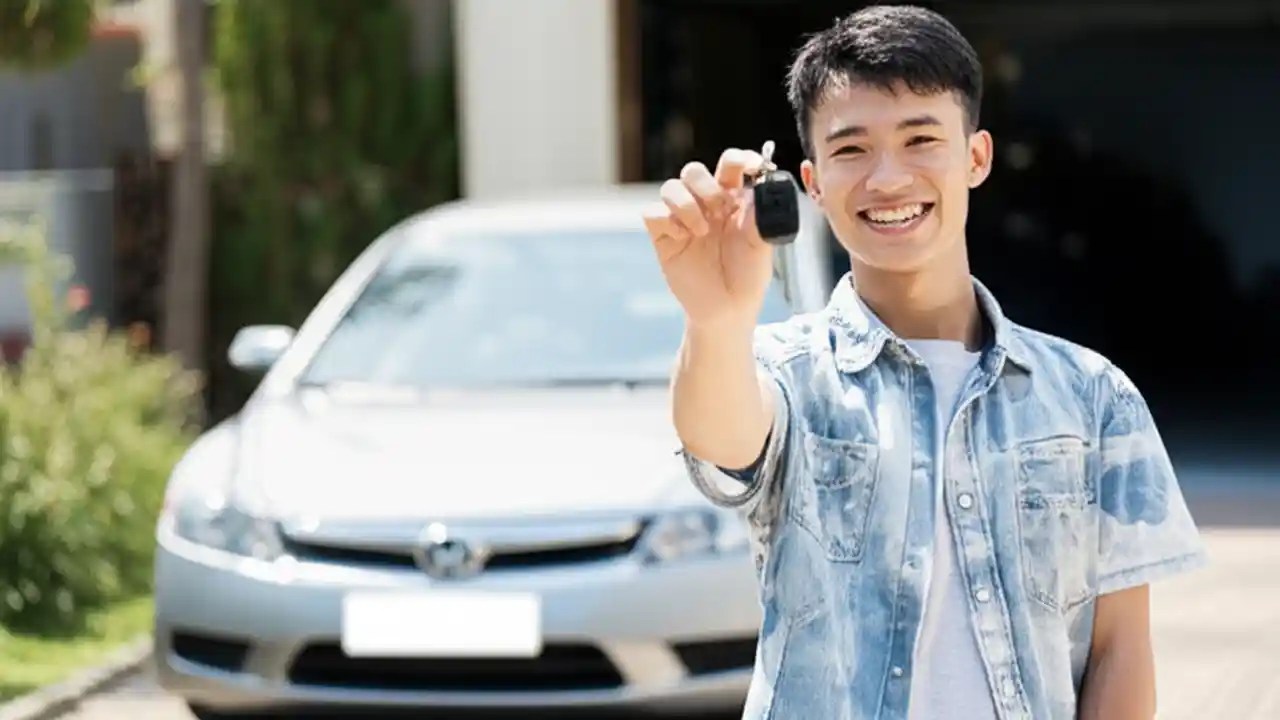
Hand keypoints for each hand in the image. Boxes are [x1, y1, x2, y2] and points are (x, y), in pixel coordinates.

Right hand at [643, 147, 771, 328]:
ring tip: (701, 231)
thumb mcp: (762, 246)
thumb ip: (761, 216)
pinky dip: (666, 219)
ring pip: (671, 187)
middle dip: (706, 185)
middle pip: (694, 170)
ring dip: (686, 203)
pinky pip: (652, 212)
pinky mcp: (663, 237)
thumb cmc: (748, 278)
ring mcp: (682, 220)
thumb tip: (760, 186)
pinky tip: (682, 237)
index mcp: (733, 200)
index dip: (738, 158)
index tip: (751, 166)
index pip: (730, 165)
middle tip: (720, 210)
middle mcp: (706, 205)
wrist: (727, 311)